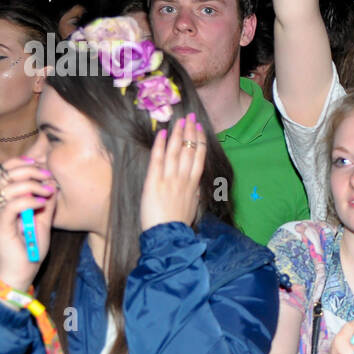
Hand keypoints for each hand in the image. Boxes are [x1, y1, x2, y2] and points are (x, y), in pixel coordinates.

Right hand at [0, 157, 56, 289]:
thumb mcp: (43, 221)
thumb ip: (47, 203)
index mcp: (5, 200)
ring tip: (47, 192)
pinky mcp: (0, 225)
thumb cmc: (30, 248)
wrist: (19, 272)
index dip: (22, 163)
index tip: (43, 167)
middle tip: (47, 177)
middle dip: (29, 169)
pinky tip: (41, 204)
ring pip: (8, 186)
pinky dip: (29, 201)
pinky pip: (12, 205)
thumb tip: (55, 185)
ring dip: (32, 185)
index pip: (5, 170)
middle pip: (5, 172)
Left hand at [139, 112, 205, 231]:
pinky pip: (157, 161)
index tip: (199, 128)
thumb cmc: (179, 224)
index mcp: (194, 185)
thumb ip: (195, 194)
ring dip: (177, 134)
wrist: (168, 237)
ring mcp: (169, 180)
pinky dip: (159, 146)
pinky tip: (161, 134)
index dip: (199, 141)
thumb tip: (197, 186)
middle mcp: (183, 179)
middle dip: (190, 132)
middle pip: (189, 151)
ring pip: (175, 152)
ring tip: (179, 120)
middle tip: (190, 117)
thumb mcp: (193, 208)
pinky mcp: (154, 183)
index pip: (199, 158)